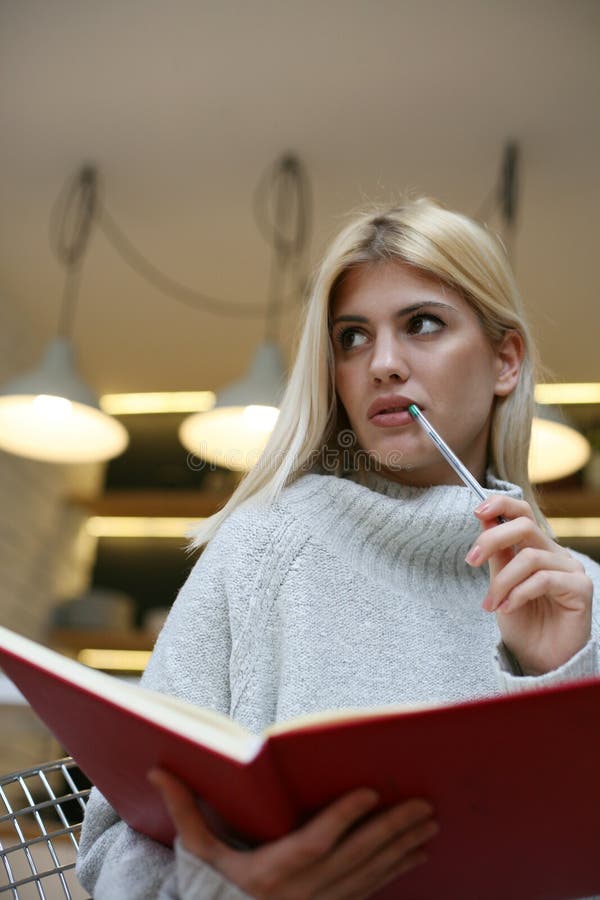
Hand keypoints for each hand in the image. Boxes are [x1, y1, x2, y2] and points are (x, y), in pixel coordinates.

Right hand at [148, 768, 437, 898]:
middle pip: (356, 857)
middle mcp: (304, 892)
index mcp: (271, 872)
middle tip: (424, 804)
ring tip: (431, 822)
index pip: (316, 843)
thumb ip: (185, 812)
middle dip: (392, 830)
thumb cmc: (213, 890)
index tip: (370, 792)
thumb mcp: (197, 854)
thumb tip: (159, 771)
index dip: (345, 819)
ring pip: (372, 874)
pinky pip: (373, 890)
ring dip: (403, 847)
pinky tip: (419, 852)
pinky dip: (398, 869)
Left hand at [466, 495, 592, 674]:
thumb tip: (485, 518)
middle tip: (471, 560)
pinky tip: (506, 608)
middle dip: (492, 540)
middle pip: (524, 526)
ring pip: (529, 557)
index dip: (501, 505)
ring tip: (490, 604)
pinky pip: (544, 579)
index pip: (523, 513)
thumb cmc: (523, 623)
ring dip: (502, 581)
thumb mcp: (501, 584)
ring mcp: (571, 570)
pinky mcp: (580, 589)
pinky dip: (518, 593)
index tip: (477, 512)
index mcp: (537, 548)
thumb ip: (497, 553)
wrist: (540, 660)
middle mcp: (556, 554)